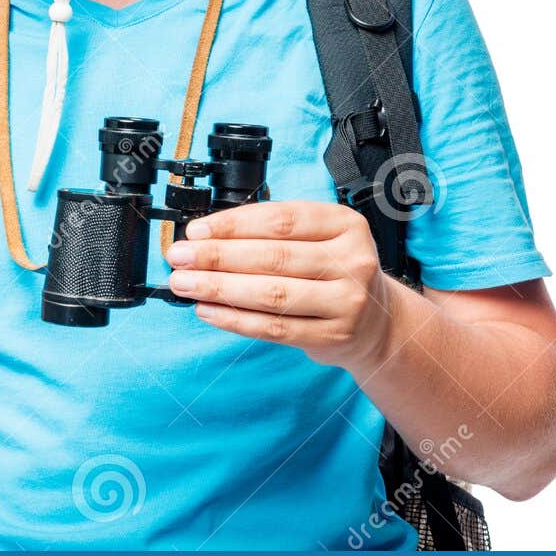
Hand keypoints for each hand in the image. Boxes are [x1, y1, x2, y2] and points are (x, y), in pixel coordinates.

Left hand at [163, 200, 395, 373]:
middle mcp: (353, 261)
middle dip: (217, 257)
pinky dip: (235, 319)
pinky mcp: (334, 335)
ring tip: (184, 284)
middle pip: (273, 257)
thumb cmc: (333, 271)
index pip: (280, 220)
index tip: (196, 231)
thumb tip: (204, 236)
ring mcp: (347, 301)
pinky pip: (275, 328)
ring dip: (219, 288)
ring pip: (272, 294)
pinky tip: (207, 310)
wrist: (376, 321)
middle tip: (179, 257)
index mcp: (345, 224)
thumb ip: (271, 232)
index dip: (232, 225)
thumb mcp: (317, 238)